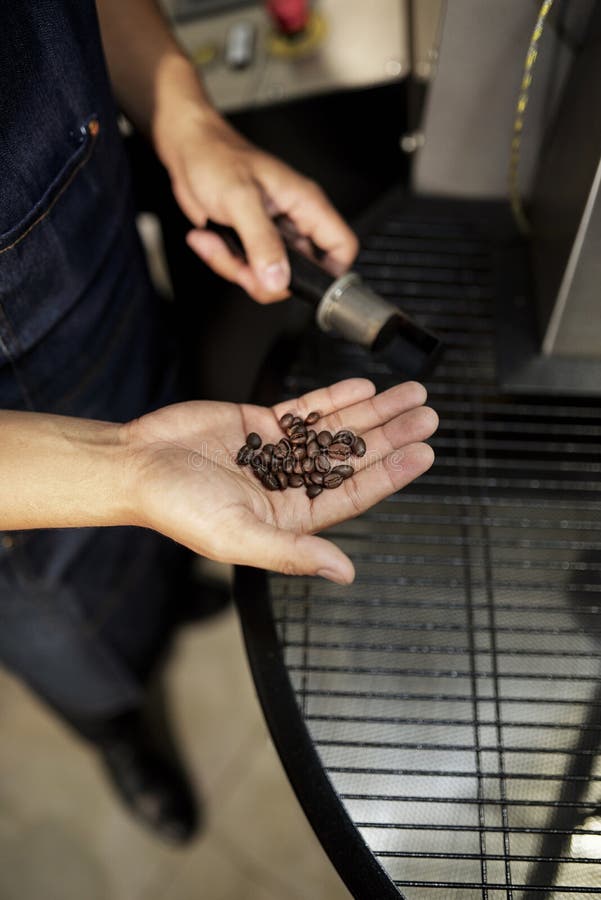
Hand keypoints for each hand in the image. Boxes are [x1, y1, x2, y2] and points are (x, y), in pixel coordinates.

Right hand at [123, 380, 437, 583]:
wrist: (135, 465)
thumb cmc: (177, 507)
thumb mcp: (237, 536)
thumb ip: (292, 553)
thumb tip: (344, 573)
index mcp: (292, 517)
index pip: (354, 493)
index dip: (392, 473)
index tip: (424, 452)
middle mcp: (291, 484)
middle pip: (353, 457)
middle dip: (392, 434)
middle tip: (427, 415)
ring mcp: (279, 452)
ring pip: (336, 429)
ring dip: (373, 412)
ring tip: (410, 393)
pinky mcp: (261, 424)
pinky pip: (307, 410)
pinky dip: (335, 398)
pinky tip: (363, 388)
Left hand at [162, 111, 358, 302]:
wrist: (188, 150)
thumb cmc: (216, 157)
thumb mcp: (240, 199)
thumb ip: (262, 242)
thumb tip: (278, 278)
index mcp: (305, 204)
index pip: (341, 246)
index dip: (332, 272)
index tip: (305, 283)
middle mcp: (293, 223)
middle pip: (300, 274)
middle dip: (265, 279)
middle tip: (241, 265)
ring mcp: (272, 236)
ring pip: (269, 278)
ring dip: (236, 269)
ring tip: (217, 242)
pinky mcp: (251, 243)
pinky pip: (246, 271)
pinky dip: (224, 262)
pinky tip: (210, 239)